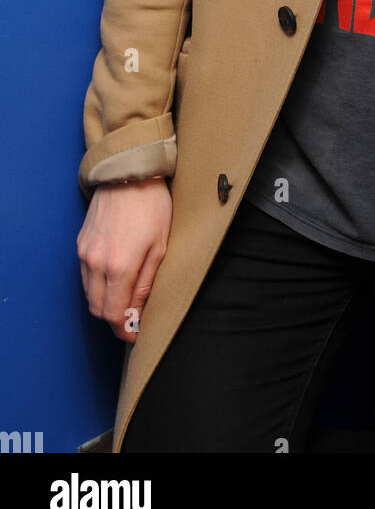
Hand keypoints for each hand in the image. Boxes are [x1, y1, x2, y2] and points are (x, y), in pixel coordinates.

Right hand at [77, 178, 172, 342]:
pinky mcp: (80, 244)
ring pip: (89, 294)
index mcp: (119, 266)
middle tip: (131, 320)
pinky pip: (85, 276)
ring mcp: (84, 253)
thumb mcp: (159, 247)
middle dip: (113, 319)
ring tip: (124, 300)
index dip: (123, 330)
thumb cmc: (152, 207)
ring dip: (104, 303)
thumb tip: (137, 313)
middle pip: (97, 308)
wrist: (128, 174)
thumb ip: (145, 284)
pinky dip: (96, 286)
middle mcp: (96, 263)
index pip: (113, 314)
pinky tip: (113, 280)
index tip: (134, 334)